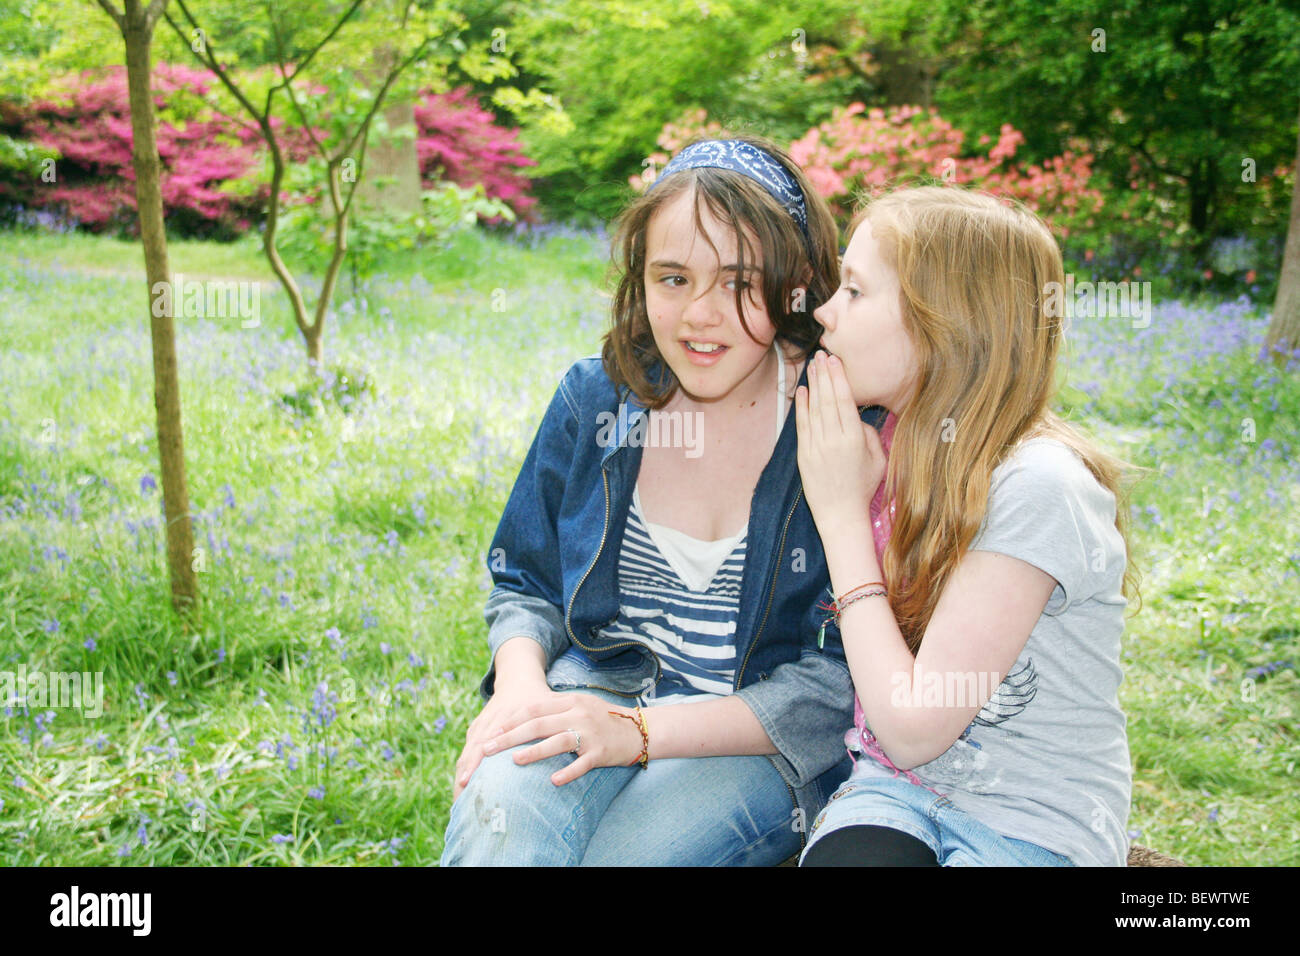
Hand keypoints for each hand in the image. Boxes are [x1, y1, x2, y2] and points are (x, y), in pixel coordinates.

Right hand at [453, 677, 564, 800]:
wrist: (518, 679)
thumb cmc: (536, 698)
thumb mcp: (543, 708)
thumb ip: (550, 726)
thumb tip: (568, 747)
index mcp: (500, 718)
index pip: (481, 745)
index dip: (473, 765)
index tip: (467, 784)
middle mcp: (486, 723)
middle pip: (470, 753)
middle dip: (463, 776)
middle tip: (459, 801)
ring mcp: (479, 726)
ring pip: (466, 753)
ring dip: (462, 775)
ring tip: (458, 799)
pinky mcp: (476, 729)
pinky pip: (467, 751)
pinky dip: (465, 768)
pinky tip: (464, 785)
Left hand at [481, 693, 646, 785]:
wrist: (639, 730)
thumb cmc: (603, 719)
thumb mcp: (580, 706)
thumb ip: (555, 710)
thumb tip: (522, 719)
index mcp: (571, 701)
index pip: (534, 708)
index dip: (511, 720)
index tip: (492, 732)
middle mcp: (578, 714)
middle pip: (538, 724)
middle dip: (510, 737)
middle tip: (489, 748)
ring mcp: (590, 733)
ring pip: (557, 742)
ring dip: (534, 751)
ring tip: (514, 761)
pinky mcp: (601, 752)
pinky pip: (582, 764)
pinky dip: (568, 772)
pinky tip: (554, 781)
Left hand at [795, 351, 885, 533]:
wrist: (840, 515)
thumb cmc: (863, 487)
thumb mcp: (878, 460)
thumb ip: (869, 435)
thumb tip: (856, 417)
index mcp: (854, 440)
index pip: (844, 402)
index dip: (839, 378)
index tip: (835, 360)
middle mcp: (833, 441)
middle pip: (827, 401)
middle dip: (824, 375)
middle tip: (822, 354)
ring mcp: (816, 448)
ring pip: (813, 410)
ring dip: (812, 386)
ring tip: (811, 366)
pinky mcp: (804, 456)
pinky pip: (802, 426)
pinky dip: (800, 407)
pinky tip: (801, 391)